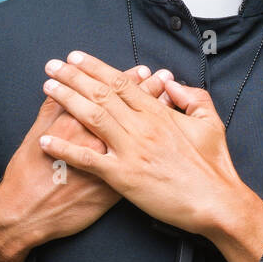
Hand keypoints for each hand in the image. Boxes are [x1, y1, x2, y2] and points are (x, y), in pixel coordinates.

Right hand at [0, 64, 173, 258]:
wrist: (28, 212)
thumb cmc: (27, 173)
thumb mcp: (36, 133)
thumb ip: (51, 109)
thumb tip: (61, 89)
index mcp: (75, 122)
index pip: (105, 93)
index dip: (125, 79)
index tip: (140, 70)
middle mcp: (96, 138)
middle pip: (126, 108)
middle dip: (145, 89)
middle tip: (158, 76)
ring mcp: (108, 162)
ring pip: (137, 130)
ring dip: (152, 113)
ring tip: (165, 97)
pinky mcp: (115, 184)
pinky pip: (140, 161)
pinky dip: (153, 145)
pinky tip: (162, 137)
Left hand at [35, 50, 246, 241]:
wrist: (217, 203)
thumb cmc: (213, 166)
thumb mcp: (210, 122)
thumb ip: (191, 97)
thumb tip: (170, 84)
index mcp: (159, 113)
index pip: (122, 82)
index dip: (96, 68)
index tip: (76, 58)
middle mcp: (142, 127)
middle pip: (101, 94)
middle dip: (73, 76)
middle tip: (52, 65)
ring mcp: (131, 151)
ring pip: (92, 117)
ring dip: (66, 100)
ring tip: (47, 87)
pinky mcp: (123, 177)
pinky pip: (88, 159)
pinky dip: (65, 148)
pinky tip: (45, 139)